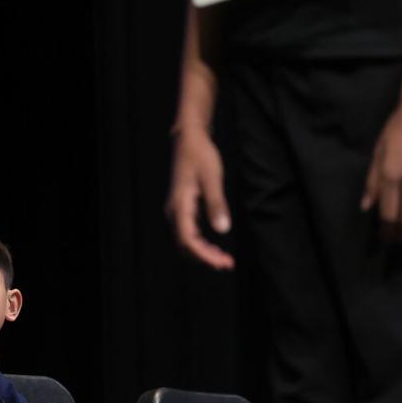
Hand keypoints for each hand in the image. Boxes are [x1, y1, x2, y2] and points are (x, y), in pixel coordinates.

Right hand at [165, 124, 234, 269]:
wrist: (189, 138)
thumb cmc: (201, 155)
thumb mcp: (212, 178)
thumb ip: (217, 204)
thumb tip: (223, 230)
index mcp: (180, 205)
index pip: (188, 240)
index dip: (204, 255)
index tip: (222, 262)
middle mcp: (174, 210)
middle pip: (185, 245)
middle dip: (205, 257)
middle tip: (227, 264)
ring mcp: (177, 209)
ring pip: (186, 240)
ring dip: (202, 252)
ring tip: (223, 258)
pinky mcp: (182, 206)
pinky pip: (188, 232)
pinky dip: (200, 243)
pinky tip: (213, 245)